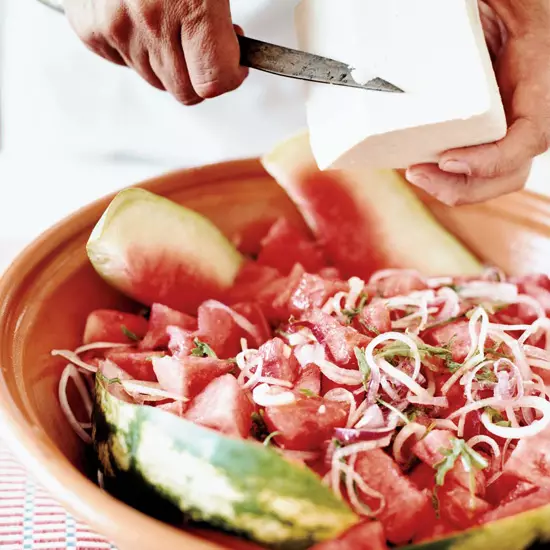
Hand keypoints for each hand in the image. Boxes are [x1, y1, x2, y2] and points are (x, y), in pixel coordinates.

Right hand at [64, 0, 247, 104]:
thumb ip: (222, 16)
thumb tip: (232, 54)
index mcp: (190, 3)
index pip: (213, 82)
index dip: (229, 76)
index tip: (234, 65)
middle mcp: (149, 20)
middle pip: (184, 90)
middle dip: (199, 73)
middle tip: (204, 44)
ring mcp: (114, 25)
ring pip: (153, 79)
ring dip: (167, 61)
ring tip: (170, 21)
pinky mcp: (88, 26)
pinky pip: (120, 61)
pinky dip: (134, 48)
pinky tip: (140, 17)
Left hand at [406, 0, 549, 205]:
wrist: (492, 8)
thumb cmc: (505, 3)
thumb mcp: (507, 2)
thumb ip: (498, 8)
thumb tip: (460, 4)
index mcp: (538, 77)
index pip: (532, 136)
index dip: (495, 159)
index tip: (449, 160)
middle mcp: (526, 108)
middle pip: (511, 171)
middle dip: (465, 186)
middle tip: (418, 174)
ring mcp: (505, 122)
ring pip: (492, 177)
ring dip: (453, 187)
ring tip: (414, 173)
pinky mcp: (482, 129)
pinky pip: (473, 163)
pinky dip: (447, 175)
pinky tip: (418, 164)